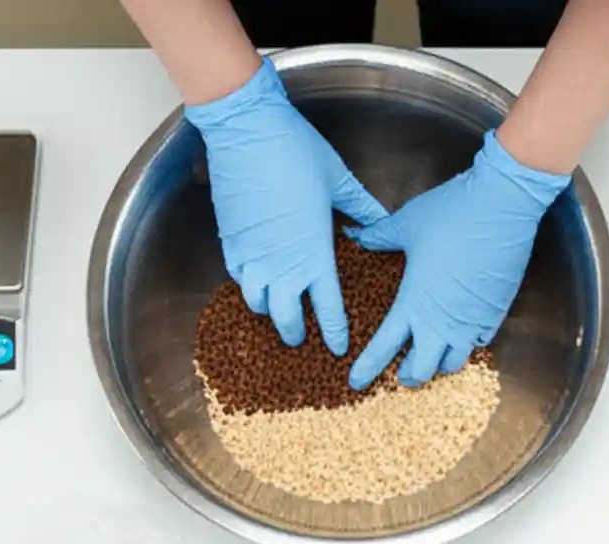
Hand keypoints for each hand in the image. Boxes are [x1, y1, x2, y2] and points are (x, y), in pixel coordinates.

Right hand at [185, 58, 385, 354]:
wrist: (247, 131)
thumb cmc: (297, 152)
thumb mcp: (339, 181)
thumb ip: (362, 208)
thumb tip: (378, 222)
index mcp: (315, 253)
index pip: (328, 308)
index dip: (334, 331)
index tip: (338, 348)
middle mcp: (281, 263)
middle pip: (286, 317)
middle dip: (295, 332)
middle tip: (302, 338)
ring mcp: (251, 254)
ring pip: (256, 302)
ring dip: (268, 310)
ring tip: (277, 309)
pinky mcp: (230, 241)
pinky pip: (237, 276)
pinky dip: (247, 284)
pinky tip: (255, 279)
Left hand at [346, 130, 569, 389]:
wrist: (502, 205)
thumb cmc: (451, 213)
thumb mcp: (406, 224)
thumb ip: (378, 236)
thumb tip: (356, 235)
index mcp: (414, 303)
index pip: (384, 349)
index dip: (367, 368)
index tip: (355, 382)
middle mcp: (443, 321)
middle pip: (421, 371)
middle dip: (406, 375)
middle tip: (399, 370)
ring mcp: (472, 320)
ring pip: (453, 364)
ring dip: (438, 363)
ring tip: (430, 353)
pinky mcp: (496, 312)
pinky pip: (479, 342)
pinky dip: (466, 344)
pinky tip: (461, 332)